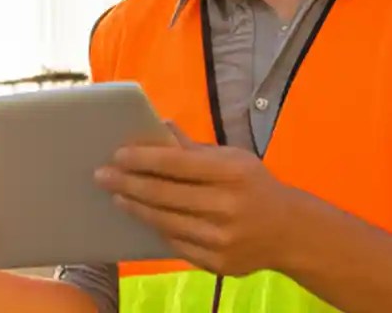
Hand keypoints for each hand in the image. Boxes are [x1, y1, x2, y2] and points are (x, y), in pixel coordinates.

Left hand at [94, 124, 293, 276]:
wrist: (289, 231)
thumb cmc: (253, 186)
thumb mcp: (232, 158)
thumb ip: (194, 148)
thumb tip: (158, 128)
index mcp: (232, 173)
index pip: (177, 164)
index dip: (143, 159)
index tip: (118, 154)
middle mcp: (228, 207)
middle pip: (165, 195)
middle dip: (128, 183)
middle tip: (102, 175)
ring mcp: (222, 239)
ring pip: (166, 222)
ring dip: (136, 208)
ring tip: (117, 196)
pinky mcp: (218, 263)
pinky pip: (177, 245)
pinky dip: (157, 230)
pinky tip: (143, 218)